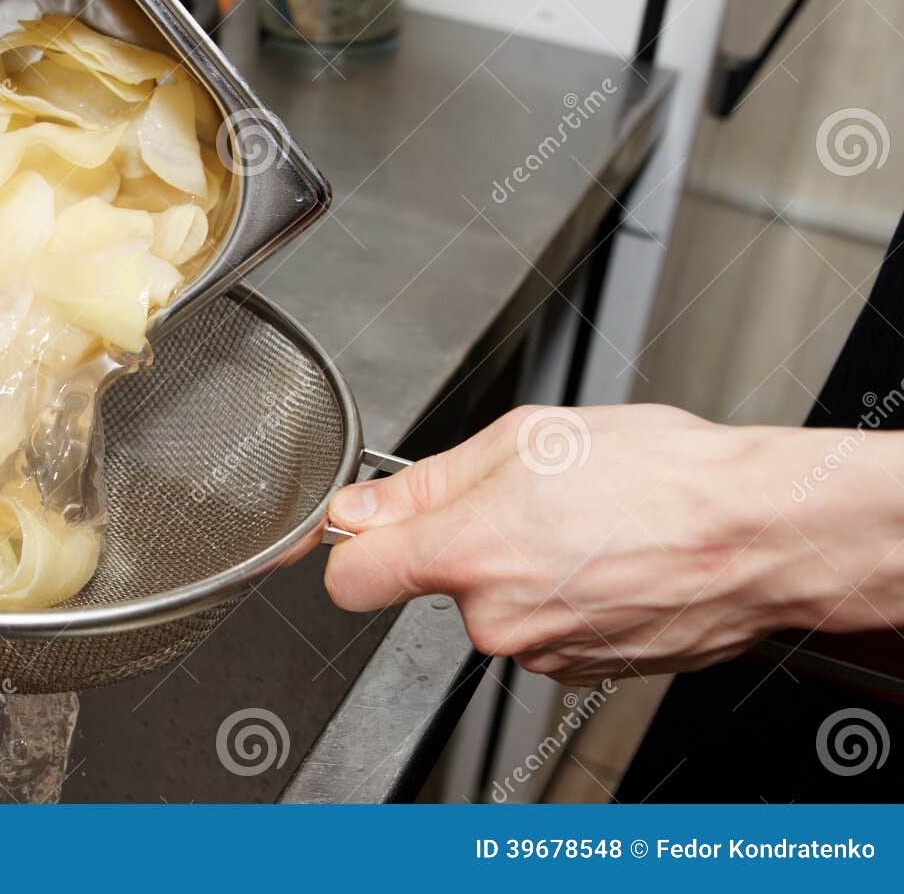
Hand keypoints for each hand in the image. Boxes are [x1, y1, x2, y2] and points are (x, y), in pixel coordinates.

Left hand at [323, 404, 903, 683]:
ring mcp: (542, 654)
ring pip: (496, 606)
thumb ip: (426, 483)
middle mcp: (496, 619)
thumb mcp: (526, 440)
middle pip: (438, 585)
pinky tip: (608, 562)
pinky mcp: (582, 672)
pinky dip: (565, 598)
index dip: (353, 547)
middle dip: (467, 543)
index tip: (366, 530)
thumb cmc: (662, 477)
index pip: (351, 579)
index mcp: (468, 554)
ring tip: (585, 528)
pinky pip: (544, 629)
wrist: (762, 535)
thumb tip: (362, 507)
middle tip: (531, 501)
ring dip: (523, 570)